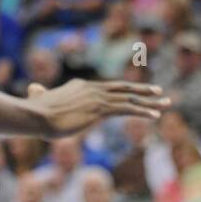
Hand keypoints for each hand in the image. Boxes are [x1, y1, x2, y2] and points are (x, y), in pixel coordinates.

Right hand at [26, 78, 170, 137]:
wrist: (36, 115)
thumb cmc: (35, 112)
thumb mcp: (39, 100)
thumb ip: (39, 94)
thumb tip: (33, 89)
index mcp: (80, 86)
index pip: (107, 89)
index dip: (124, 92)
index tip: (137, 95)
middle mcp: (92, 88)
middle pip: (123, 89)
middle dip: (143, 91)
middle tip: (159, 92)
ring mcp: (97, 98)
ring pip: (129, 98)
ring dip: (150, 102)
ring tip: (166, 103)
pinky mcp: (100, 109)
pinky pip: (127, 109)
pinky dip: (143, 111)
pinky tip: (155, 115)